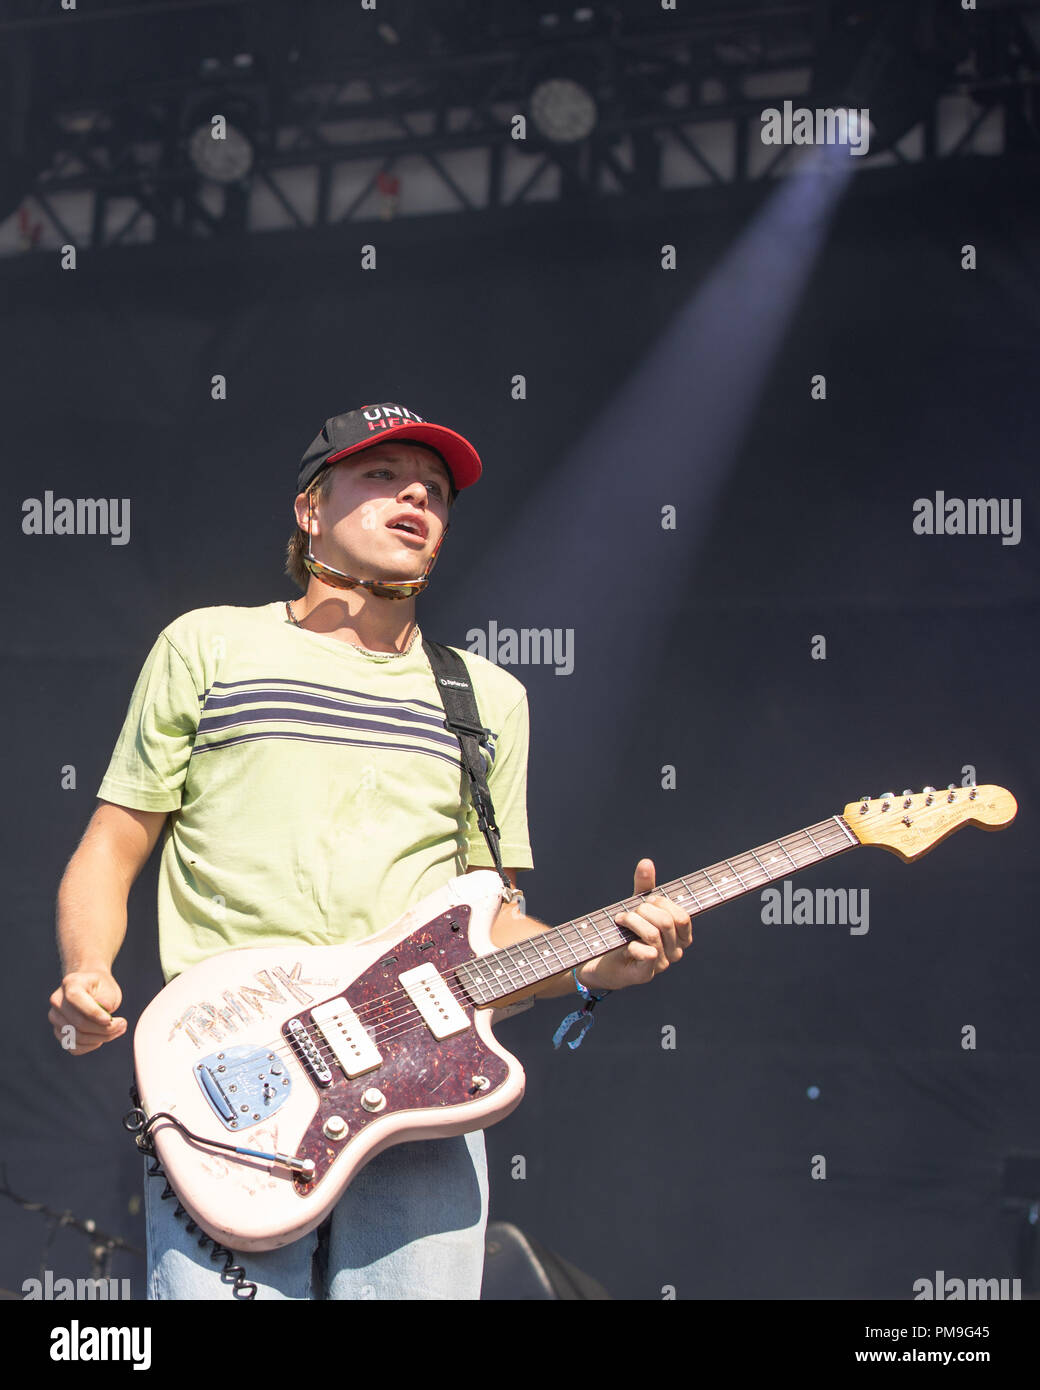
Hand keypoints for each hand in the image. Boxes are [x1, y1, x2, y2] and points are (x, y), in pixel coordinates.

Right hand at [48, 969, 125, 1055]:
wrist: (89, 989)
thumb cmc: (101, 988)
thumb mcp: (108, 987)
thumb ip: (106, 998)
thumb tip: (104, 1008)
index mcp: (70, 984)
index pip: (76, 999)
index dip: (93, 1012)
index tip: (110, 1019)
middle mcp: (57, 1001)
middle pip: (79, 1023)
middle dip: (103, 1028)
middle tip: (123, 1025)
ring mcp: (55, 1018)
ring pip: (77, 1037)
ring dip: (100, 1038)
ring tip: (117, 1030)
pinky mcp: (58, 1032)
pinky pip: (74, 1047)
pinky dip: (91, 1046)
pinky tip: (102, 1038)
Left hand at [577, 858, 691, 993]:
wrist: (599, 959)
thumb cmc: (623, 933)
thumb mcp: (636, 906)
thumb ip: (644, 886)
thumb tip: (646, 863)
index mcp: (679, 936)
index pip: (683, 917)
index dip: (663, 903)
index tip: (646, 900)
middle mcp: (675, 952)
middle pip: (667, 922)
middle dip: (644, 910)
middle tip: (628, 911)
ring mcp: (661, 964)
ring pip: (653, 934)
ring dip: (632, 921)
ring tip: (620, 920)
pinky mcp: (645, 974)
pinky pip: (647, 953)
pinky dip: (632, 943)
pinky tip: (622, 941)